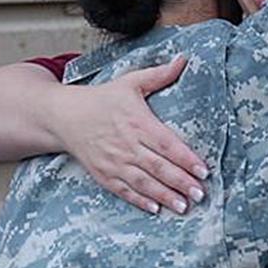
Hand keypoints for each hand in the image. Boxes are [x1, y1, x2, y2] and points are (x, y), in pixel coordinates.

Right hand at [55, 57, 209, 214]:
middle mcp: (126, 144)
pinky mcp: (103, 174)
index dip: (186, 158)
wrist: (63, 116)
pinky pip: (124, 191)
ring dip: (165, 196)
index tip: (204, 170)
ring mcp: (113, 162)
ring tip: (185, 206)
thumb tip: (184, 59)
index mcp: (137, 122)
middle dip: (181, 182)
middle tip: (201, 194)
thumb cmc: (102, 98)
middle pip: (158, 167)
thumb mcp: (130, 81)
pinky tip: (157, 209)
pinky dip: (140, 201)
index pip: (167, 144)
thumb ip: (159, 75)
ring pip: (143, 183)